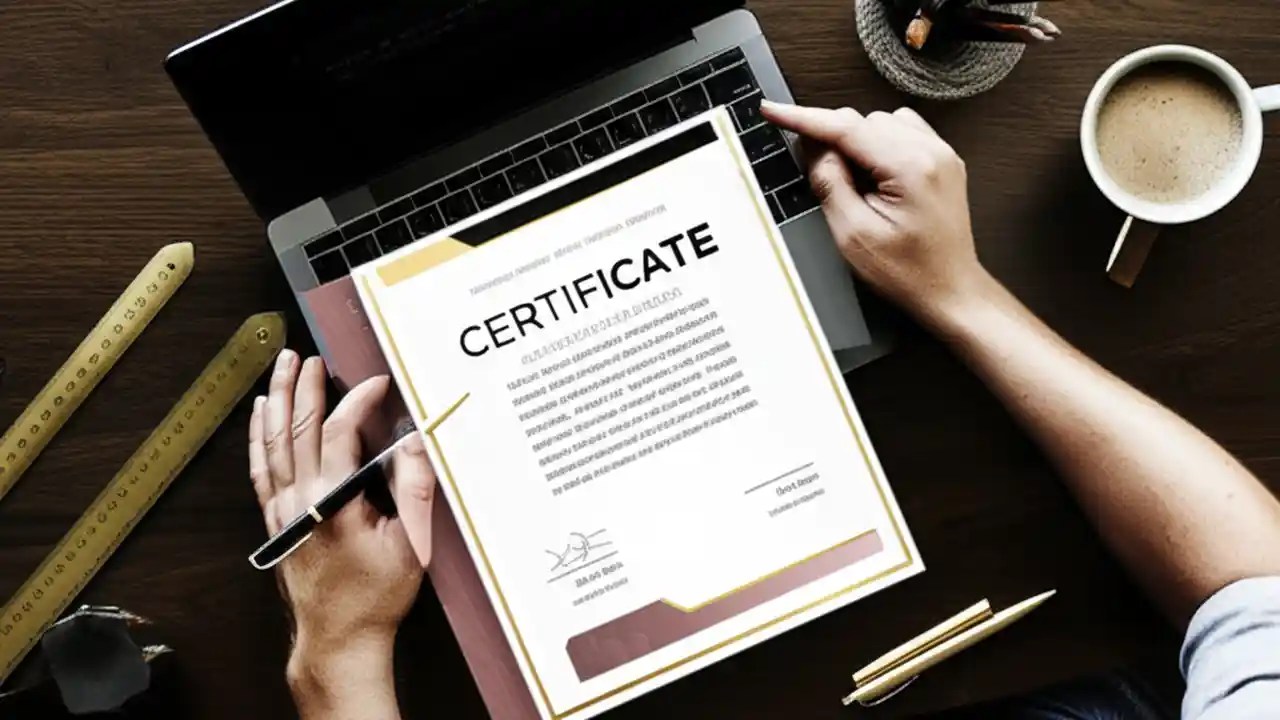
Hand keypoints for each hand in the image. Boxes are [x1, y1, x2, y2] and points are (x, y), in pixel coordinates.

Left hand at [249, 351, 436, 713]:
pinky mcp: (275, 523)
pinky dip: (258, 439)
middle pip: (295, 430)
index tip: (376, 383)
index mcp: (334, 502)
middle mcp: (300, 502)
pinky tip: (260, 417)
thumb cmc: (377, 596)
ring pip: (272, 444)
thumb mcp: (412, 545)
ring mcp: (282, 512)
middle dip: (303, 388)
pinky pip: (260, 470)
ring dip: (276, 402)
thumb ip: (413, 489)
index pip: (338, 433)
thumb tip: (413, 442)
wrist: (338, 639)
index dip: (355, 401)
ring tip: (280, 368)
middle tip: (309, 356)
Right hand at [760, 101, 989, 322]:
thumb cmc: (907, 272)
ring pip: (882, 123)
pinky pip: (902, 132)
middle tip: (823, 181)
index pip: (846, 128)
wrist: (949, 291)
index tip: (772, 110)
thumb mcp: (852, 234)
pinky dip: (879, 145)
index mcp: (910, 167)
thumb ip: (829, 182)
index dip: (803, 118)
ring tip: (856, 187)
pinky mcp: (942, 160)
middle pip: (864, 121)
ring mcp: (941, 153)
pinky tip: (874, 177)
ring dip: (858, 144)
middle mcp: (931, 151)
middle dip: (834, 142)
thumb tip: (813, 145)